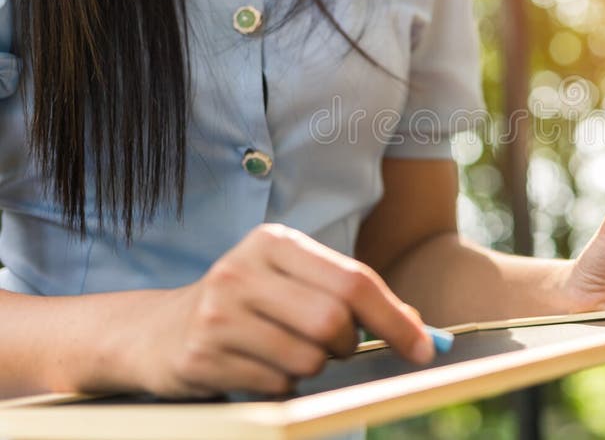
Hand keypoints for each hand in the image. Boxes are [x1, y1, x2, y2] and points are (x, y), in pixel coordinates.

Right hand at [129, 224, 433, 397]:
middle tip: (338, 348)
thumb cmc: (248, 304)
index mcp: (274, 241)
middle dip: (348, 346)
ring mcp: (218, 313)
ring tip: (286, 352)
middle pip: (333, 322)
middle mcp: (243, 269)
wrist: (158, 331)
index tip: (424, 349)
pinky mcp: (201, 356)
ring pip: (307, 360)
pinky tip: (259, 366)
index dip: (396, 318)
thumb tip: (418, 329)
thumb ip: (351, 296)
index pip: (353, 280)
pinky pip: (275, 385)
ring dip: (312, 368)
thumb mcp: (293, 281)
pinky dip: (282, 385)